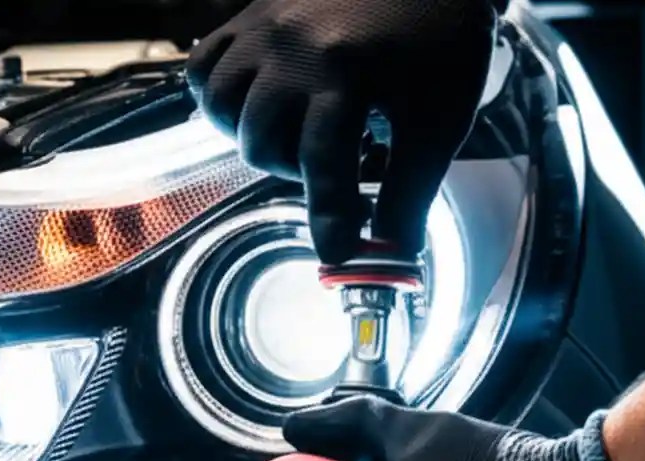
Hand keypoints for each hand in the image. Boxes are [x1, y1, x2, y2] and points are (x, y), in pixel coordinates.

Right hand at [184, 0, 499, 265]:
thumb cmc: (438, 37)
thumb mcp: (440, 117)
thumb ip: (411, 189)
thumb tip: (393, 252)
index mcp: (346, 74)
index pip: (323, 165)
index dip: (329, 217)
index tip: (335, 253)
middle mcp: (293, 50)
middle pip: (261, 143)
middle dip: (297, 169)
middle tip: (334, 160)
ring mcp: (264, 30)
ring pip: (222, 107)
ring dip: (254, 134)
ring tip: (295, 132)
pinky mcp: (250, 16)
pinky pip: (203, 66)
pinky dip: (221, 95)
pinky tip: (259, 103)